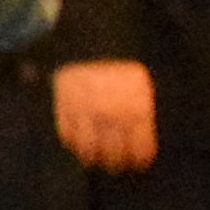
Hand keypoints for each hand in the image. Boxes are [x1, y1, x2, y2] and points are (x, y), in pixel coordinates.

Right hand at [58, 56, 163, 174]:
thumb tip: (142, 146)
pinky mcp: (64, 107)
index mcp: (137, 110)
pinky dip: (72, 144)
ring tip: (93, 161)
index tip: (134, 166)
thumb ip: (144, 114)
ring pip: (87, 149)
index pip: (139, 150)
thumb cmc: (123, 67)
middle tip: (114, 167)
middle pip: (113, 155)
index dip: (137, 162)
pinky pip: (67, 135)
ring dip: (91, 159)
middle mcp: (111, 114)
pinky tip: (78, 144)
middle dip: (114, 165)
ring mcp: (86, 112)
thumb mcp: (144, 88)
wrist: (93, 41)